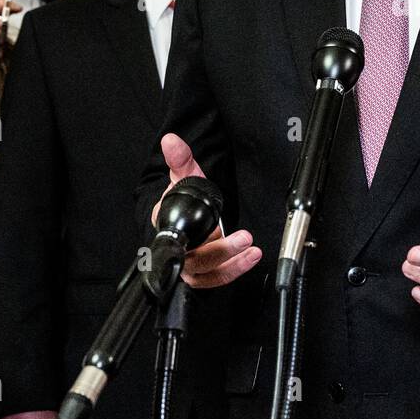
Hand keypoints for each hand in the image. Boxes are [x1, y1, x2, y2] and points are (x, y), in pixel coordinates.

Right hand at [149, 134, 259, 288]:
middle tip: (244, 238)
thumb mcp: (186, 176)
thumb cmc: (185, 200)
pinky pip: (217, 277)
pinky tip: (252, 257)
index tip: (214, 229)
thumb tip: (171, 141)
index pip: (175, 236)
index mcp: (166, 227)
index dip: (193, 236)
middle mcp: (177, 250)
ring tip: (252, 250)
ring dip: (231, 263)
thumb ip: (180, 159)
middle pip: (194, 259)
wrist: (190, 216)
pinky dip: (235, 269)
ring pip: (207, 273)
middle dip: (220, 250)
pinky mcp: (204, 274)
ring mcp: (190, 265)